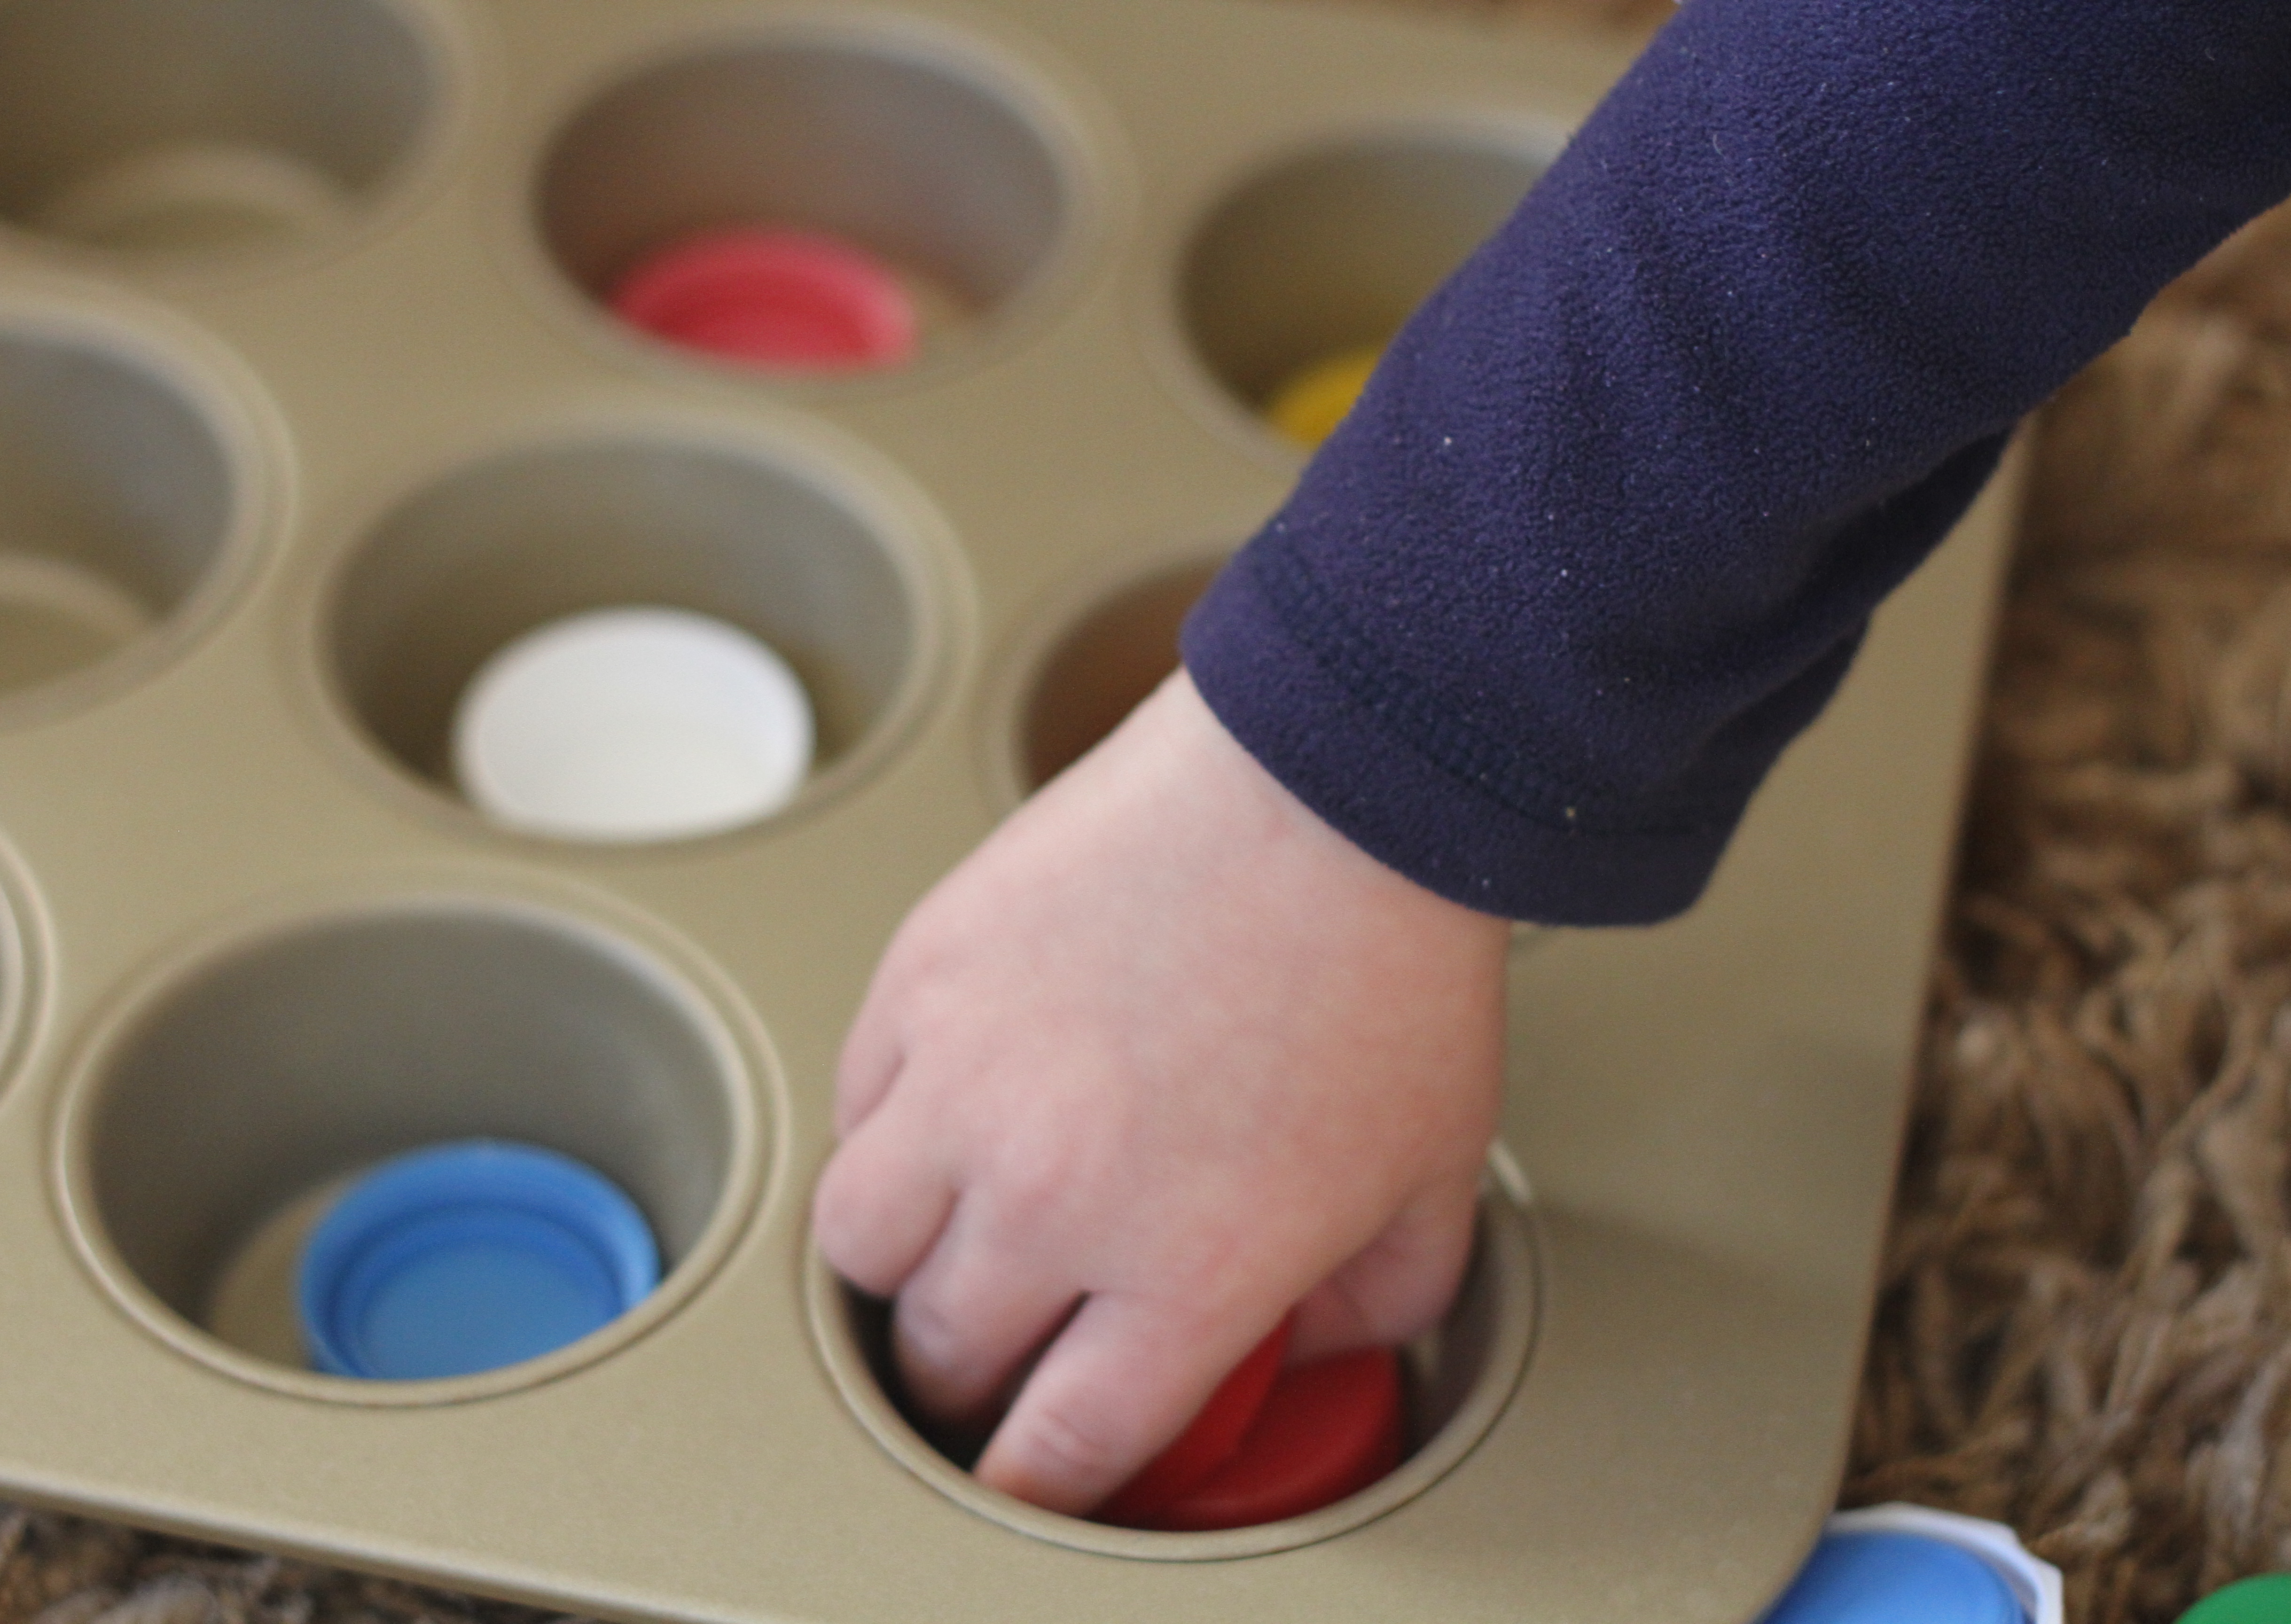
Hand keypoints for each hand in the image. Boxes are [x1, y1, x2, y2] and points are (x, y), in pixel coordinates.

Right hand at [813, 669, 1509, 1514]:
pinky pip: (858, 1104)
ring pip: (858, 1244)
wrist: (1329, 787)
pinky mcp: (924, 982)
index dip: (1036, 1475)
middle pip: (943, 1356)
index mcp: (1186, 1268)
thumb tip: (1298, 1349)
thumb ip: (1368, 1306)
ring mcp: (970, 1083)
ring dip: (906, 1261)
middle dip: (973, 1373)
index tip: (1035, 1461)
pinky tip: (964, 1104)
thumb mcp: (1432, 1183)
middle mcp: (1055, 1196)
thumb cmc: (1388, 965)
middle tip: (1010, 1336)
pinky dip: (893, 1127)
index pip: (1058, 1448)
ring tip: (960, 1227)